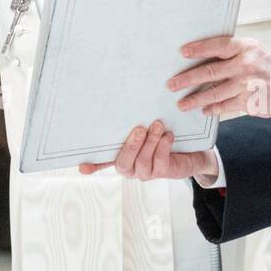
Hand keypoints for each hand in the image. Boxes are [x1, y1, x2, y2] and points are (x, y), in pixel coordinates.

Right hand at [77, 120, 217, 180]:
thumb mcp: (144, 127)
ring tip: (157, 124)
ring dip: (150, 141)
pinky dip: (163, 146)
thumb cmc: (159, 133)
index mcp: (120, 156)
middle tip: (139, 129)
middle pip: (123, 164)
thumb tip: (119, 98)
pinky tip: (168, 135)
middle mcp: (130, 167)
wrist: (189, 148)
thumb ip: (131, 122)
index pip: (102, 162)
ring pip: (143, 161)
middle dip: (131, 146)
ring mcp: (146, 172)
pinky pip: (160, 161)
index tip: (81, 167)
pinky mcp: (163, 172)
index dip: (93, 166)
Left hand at [168, 34, 270, 124]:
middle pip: (209, 71)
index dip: (198, 48)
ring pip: (213, 93)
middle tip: (171, 84)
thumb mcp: (262, 54)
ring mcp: (246, 85)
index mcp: (248, 48)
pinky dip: (213, 109)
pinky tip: (205, 110)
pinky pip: (224, 106)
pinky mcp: (249, 103)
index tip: (182, 52)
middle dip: (186, 79)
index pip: (217, 45)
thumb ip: (240, 55)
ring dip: (195, 99)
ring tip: (182, 103)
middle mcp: (245, 64)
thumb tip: (213, 58)